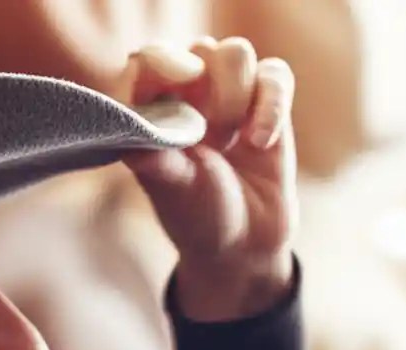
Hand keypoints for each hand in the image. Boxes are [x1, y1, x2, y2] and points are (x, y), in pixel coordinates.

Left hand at [123, 38, 297, 321]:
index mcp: (151, 111)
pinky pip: (275, 75)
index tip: (183, 76)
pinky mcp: (267, 103)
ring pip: (236, 53)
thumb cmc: (196, 216)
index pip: (147, 61)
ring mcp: (228, 96)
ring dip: (236, 97)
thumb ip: (154, 158)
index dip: (161, 60)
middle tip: (208, 135)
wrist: (244, 244)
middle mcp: (187, 97)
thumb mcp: (172, 189)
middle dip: (209, 87)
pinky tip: (258, 143)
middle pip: (199, 49)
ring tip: (231, 142)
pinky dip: (271, 106)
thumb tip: (130, 134)